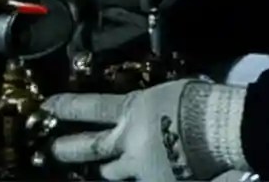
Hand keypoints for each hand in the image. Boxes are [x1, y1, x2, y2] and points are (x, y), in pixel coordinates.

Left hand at [41, 79, 248, 180]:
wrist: (220, 127)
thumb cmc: (200, 102)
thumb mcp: (165, 94)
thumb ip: (145, 107)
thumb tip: (139, 111)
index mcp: (133, 111)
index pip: (91, 108)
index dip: (67, 108)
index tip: (47, 107)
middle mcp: (130, 141)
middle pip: (91, 148)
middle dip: (69, 149)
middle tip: (54, 150)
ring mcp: (141, 168)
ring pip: (115, 172)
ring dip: (113, 169)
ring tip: (109, 168)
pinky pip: (144, 180)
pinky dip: (147, 176)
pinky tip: (156, 171)